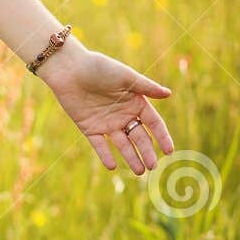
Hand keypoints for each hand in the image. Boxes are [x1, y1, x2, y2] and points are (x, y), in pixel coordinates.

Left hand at [37, 39, 174, 174]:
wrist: (69, 69)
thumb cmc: (99, 68)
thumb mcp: (125, 77)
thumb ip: (146, 87)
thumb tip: (168, 94)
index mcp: (135, 102)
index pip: (153, 123)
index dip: (162, 137)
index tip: (169, 151)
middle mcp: (123, 115)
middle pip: (139, 137)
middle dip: (147, 152)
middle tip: (152, 166)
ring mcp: (107, 123)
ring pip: (122, 144)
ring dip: (131, 157)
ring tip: (139, 172)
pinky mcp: (89, 128)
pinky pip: (99, 145)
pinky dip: (105, 155)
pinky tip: (112, 166)